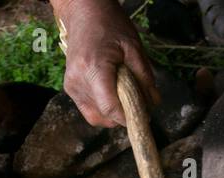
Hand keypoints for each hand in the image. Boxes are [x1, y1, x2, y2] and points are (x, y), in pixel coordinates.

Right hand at [51, 0, 159, 127]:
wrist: (84, 12)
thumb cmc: (110, 25)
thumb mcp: (134, 48)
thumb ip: (145, 77)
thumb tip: (153, 104)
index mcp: (94, 69)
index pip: (110, 109)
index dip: (128, 117)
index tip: (143, 115)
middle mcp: (78, 81)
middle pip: (104, 116)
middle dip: (123, 115)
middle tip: (137, 103)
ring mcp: (71, 86)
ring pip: (96, 117)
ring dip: (113, 114)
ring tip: (123, 95)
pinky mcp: (69, 88)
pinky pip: (88, 110)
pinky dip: (102, 108)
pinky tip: (111, 93)